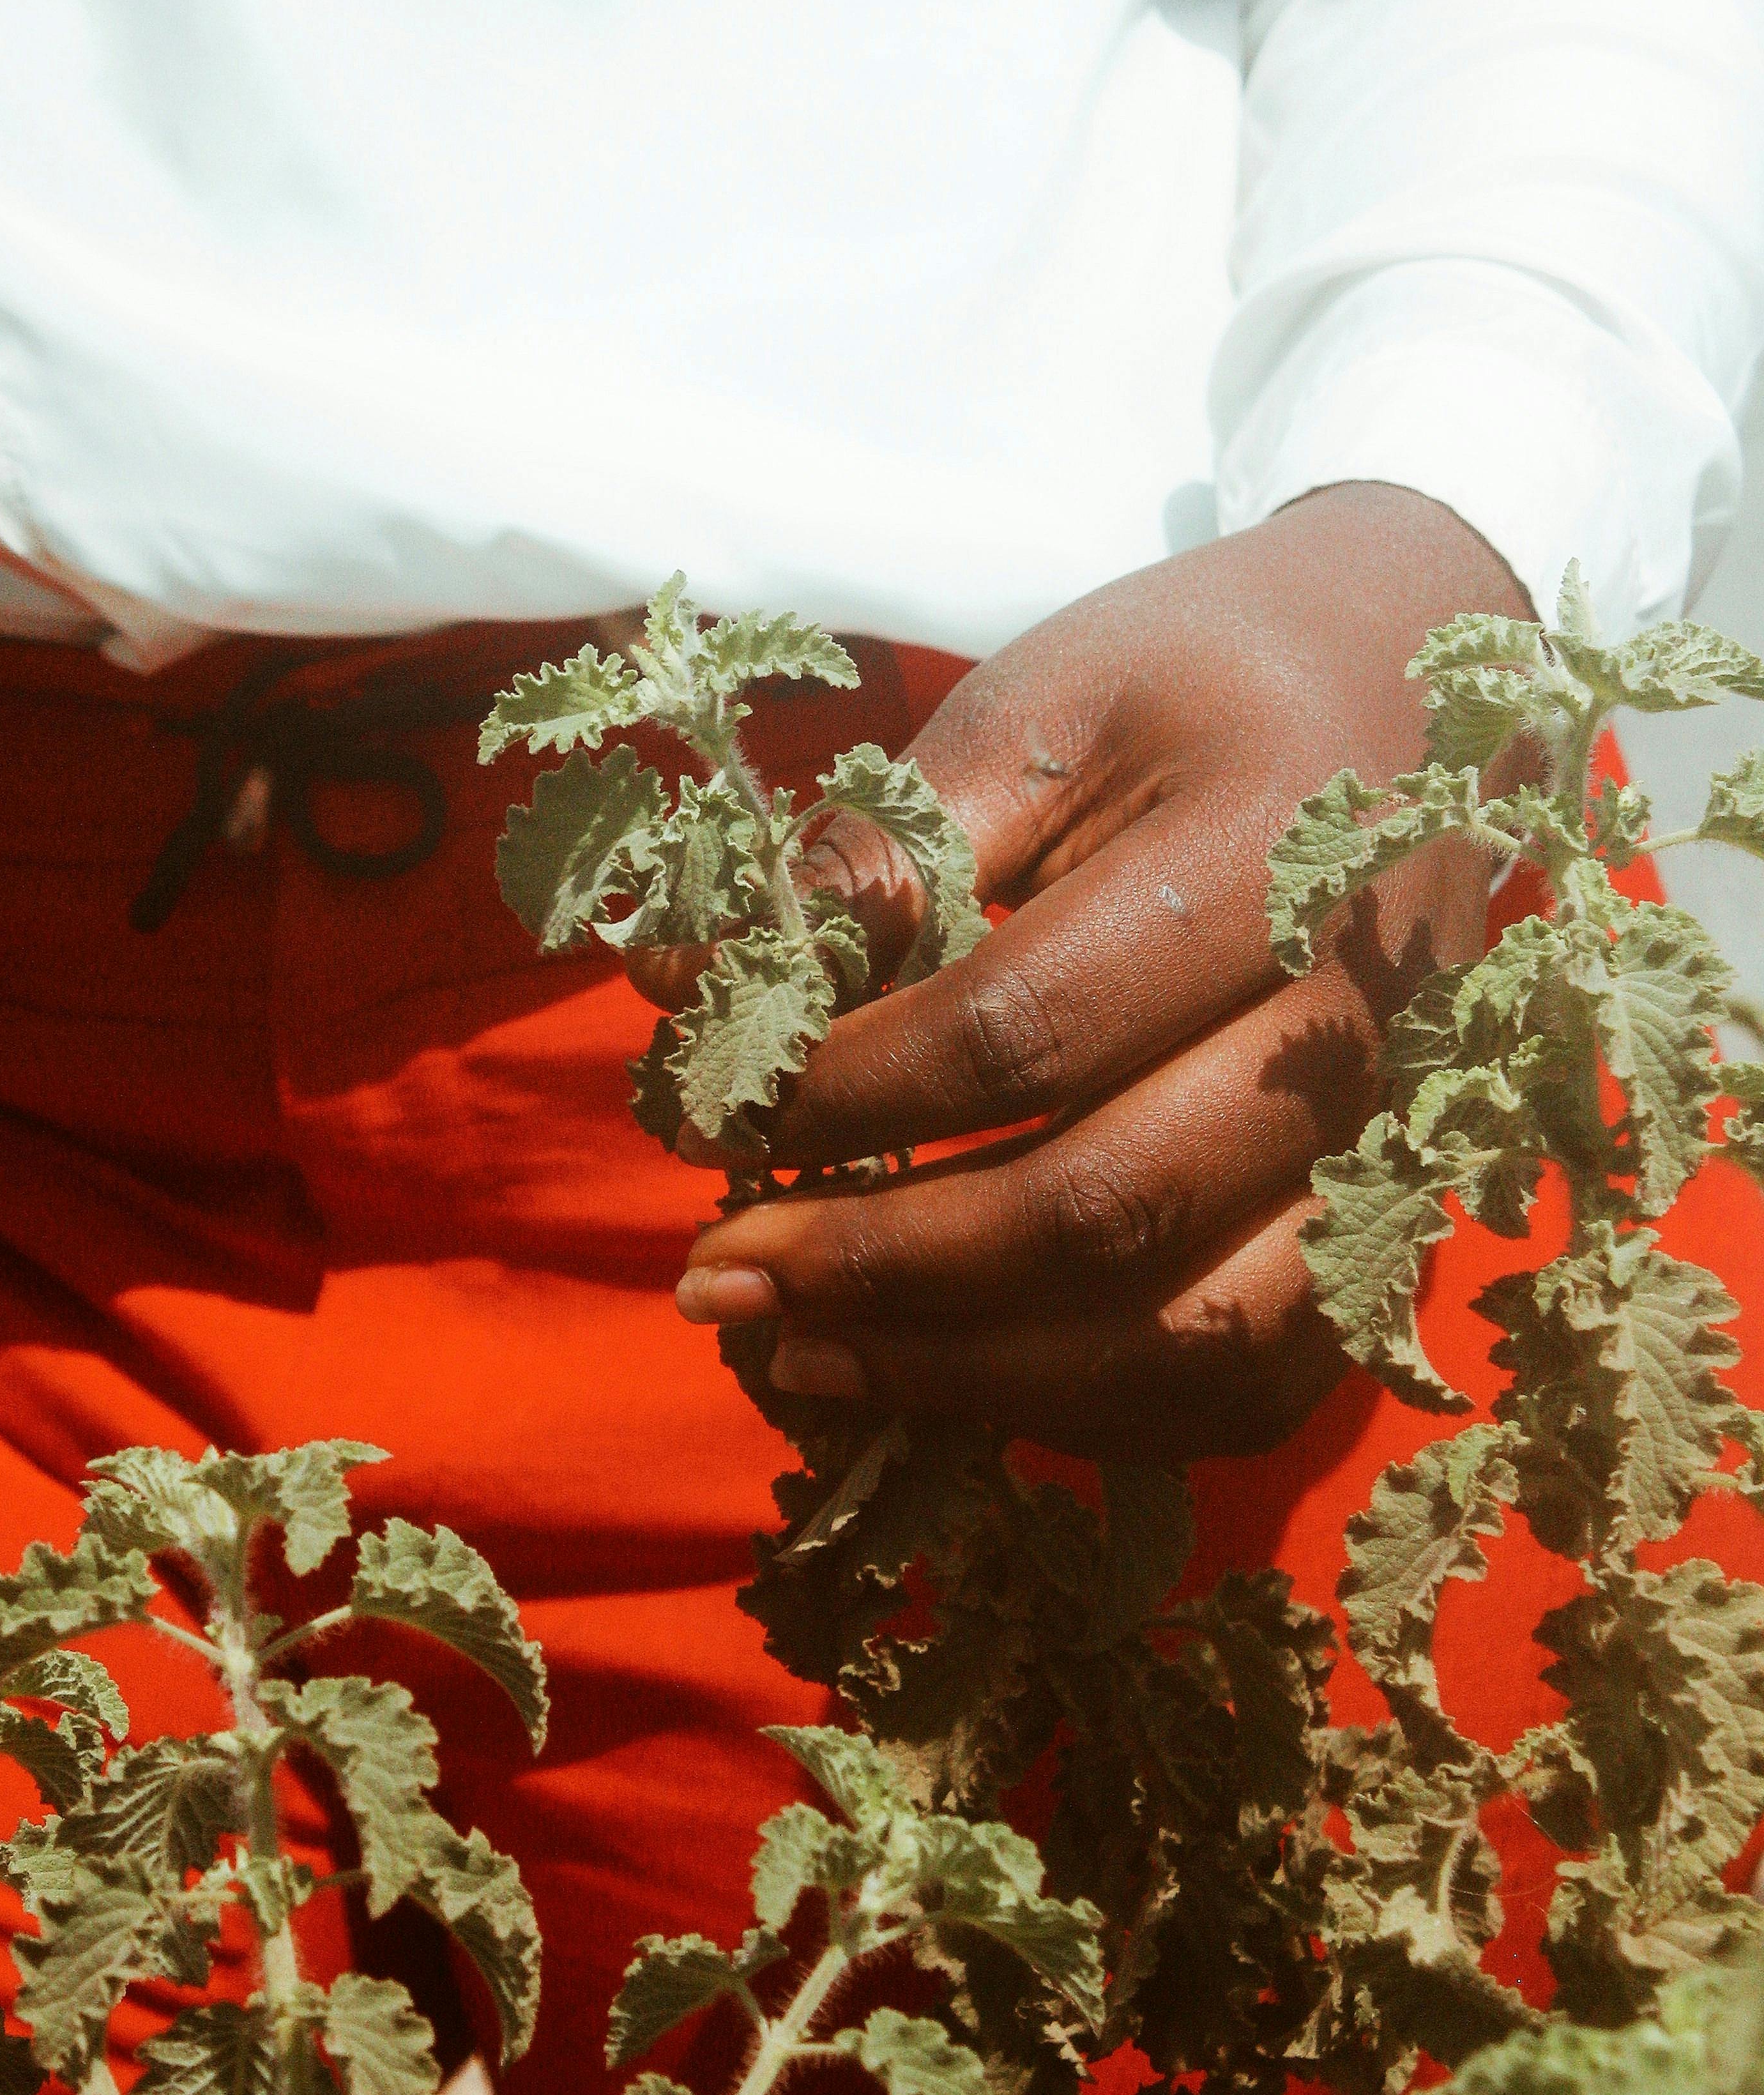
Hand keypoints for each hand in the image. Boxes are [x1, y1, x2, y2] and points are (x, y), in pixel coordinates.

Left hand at [666, 487, 1529, 1464]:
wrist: (1409, 688)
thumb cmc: (1197, 685)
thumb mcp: (1033, 713)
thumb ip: (877, 857)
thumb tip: (684, 985)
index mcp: (1274, 861)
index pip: (1023, 1031)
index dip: (843, 1091)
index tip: (702, 1110)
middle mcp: (1363, 1029)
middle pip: (1104, 1208)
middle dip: (879, 1263)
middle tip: (709, 1273)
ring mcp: (1399, 1146)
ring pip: (1192, 1340)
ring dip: (971, 1373)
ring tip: (794, 1352)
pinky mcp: (1394, 1225)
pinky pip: (1252, 1381)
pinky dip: (1089, 1409)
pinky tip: (941, 1378)